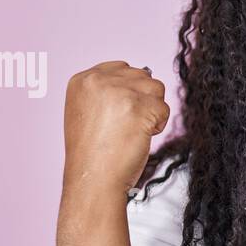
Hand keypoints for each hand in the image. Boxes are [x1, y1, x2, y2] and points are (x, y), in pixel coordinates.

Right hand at [63, 61, 170, 194]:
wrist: (93, 178)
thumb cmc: (92, 153)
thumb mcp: (86, 112)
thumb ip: (106, 92)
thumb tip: (141, 78)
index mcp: (82, 80)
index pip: (121, 68)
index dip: (130, 91)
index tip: (123, 112)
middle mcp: (98, 80)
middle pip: (141, 76)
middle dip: (143, 100)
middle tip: (127, 125)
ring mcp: (119, 91)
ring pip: (156, 89)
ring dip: (152, 111)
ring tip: (133, 131)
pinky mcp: (138, 106)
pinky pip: (164, 108)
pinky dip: (158, 126)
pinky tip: (140, 137)